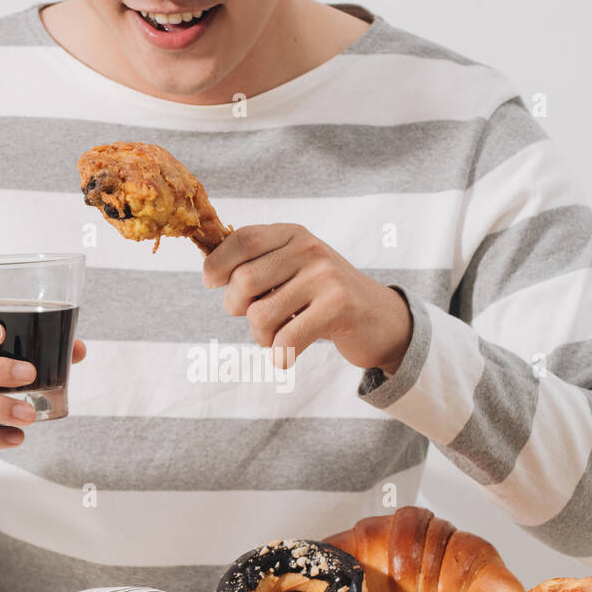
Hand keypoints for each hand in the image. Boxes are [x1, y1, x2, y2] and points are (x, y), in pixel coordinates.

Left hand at [201, 224, 412, 372]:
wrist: (381, 320)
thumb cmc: (325, 298)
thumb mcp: (295, 269)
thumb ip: (260, 264)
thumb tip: (209, 271)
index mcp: (294, 234)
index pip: (243, 240)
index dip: (217, 263)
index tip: (210, 282)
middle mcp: (309, 248)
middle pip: (243, 281)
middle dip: (237, 309)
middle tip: (257, 319)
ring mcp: (325, 276)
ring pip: (260, 316)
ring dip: (262, 338)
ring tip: (279, 337)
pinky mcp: (337, 307)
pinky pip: (286, 340)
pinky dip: (280, 356)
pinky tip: (288, 356)